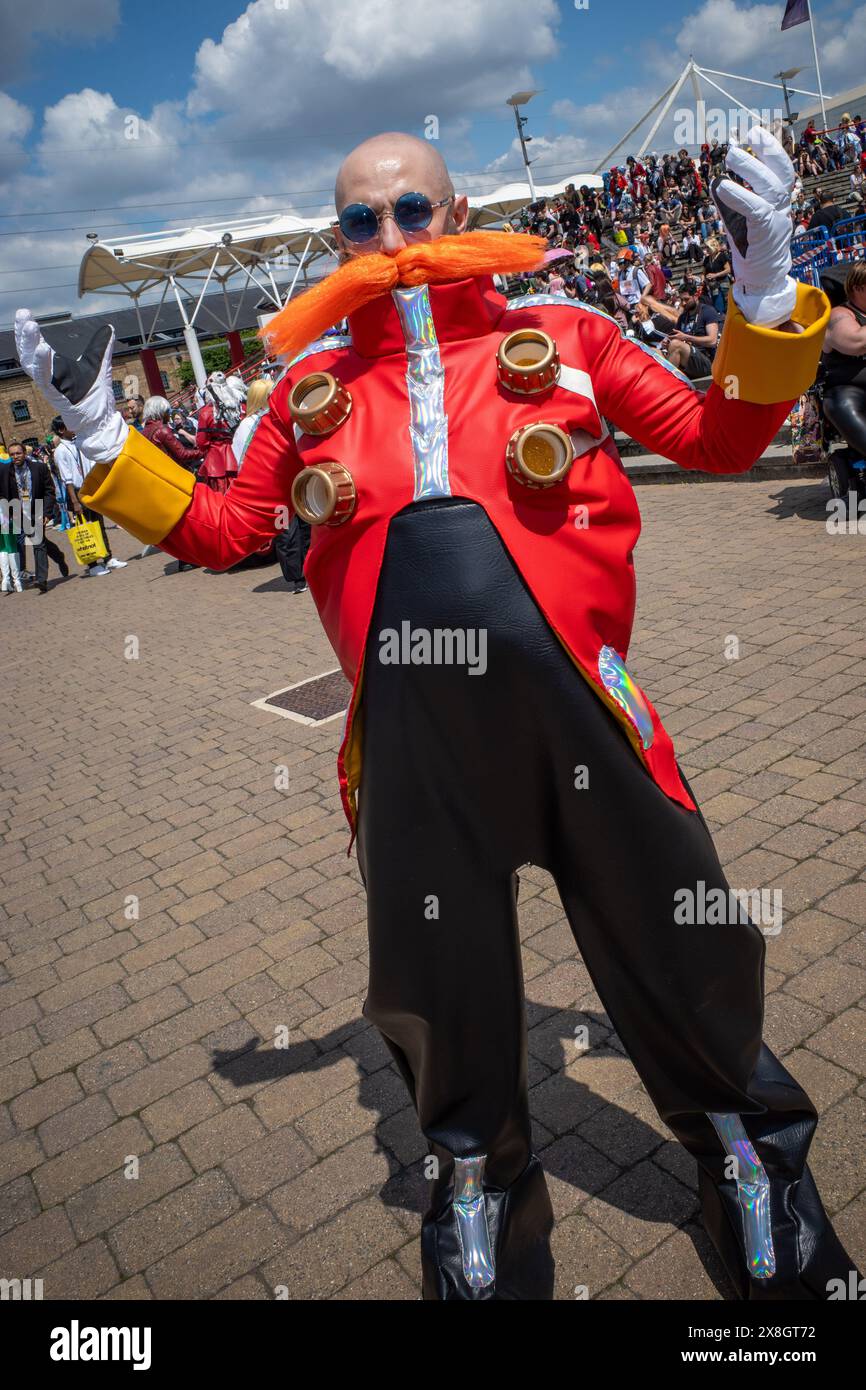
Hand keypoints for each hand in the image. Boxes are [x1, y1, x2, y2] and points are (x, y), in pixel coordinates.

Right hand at [14, 309, 128, 463]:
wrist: (102, 421)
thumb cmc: (96, 396)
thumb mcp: (100, 365)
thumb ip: (102, 346)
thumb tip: (109, 328)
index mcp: (55, 368)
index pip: (35, 346)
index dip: (28, 331)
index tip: (24, 314)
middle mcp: (49, 376)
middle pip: (28, 353)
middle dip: (23, 334)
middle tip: (22, 314)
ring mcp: (50, 386)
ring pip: (31, 365)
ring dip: (29, 345)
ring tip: (29, 326)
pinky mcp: (56, 396)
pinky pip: (44, 380)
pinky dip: (42, 364)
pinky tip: (43, 348)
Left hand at [710, 126, 796, 327]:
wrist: (762, 279)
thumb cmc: (751, 247)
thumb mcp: (742, 220)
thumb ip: (733, 202)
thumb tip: (717, 183)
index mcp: (779, 200)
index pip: (781, 169)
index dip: (771, 149)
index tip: (757, 132)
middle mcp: (782, 206)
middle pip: (780, 172)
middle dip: (766, 150)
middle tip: (748, 134)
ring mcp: (777, 219)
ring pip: (768, 186)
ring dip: (749, 168)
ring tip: (731, 155)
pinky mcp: (765, 232)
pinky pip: (754, 209)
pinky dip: (739, 196)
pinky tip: (722, 186)